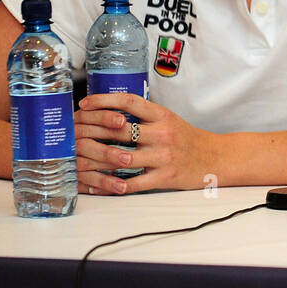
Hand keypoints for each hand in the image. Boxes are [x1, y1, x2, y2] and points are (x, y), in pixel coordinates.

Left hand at [74, 93, 220, 194]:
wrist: (215, 158)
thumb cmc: (187, 139)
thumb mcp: (168, 120)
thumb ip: (143, 116)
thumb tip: (109, 113)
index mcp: (162, 115)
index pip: (128, 102)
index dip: (103, 101)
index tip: (84, 104)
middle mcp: (162, 133)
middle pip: (118, 130)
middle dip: (89, 131)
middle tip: (70, 134)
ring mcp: (162, 156)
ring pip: (120, 157)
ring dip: (94, 160)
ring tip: (75, 160)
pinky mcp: (164, 177)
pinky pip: (132, 183)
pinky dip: (111, 186)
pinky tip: (96, 186)